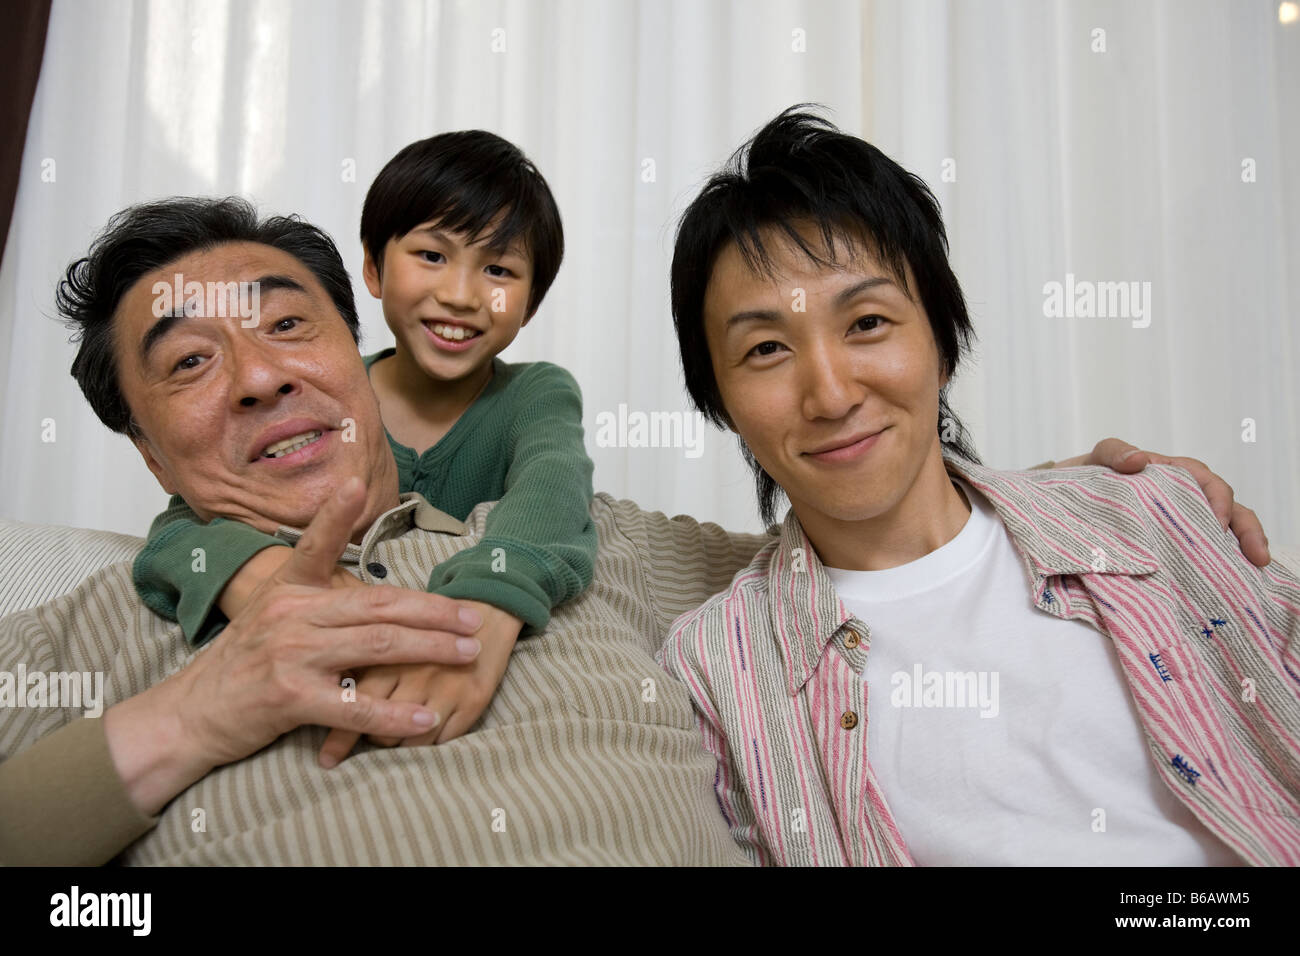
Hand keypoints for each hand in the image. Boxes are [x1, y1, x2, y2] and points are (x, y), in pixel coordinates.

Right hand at [159, 478, 483, 768]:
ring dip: (431, 650)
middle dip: (433, 611)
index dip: (336, 514)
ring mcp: (291, 655)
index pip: (317, 546)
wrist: (190, 715)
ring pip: (377, 647)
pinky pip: (356, 706)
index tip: (357, 483)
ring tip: (467, 653)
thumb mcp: (270, 616)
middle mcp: (290, 614)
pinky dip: (396, 713)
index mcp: (288, 590)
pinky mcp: (291, 698)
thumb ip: (317, 601)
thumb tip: (372, 596)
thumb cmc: (241, 666)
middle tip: (473, 617)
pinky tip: (426, 717)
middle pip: (378, 605)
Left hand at [1058, 437, 1270, 567]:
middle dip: (1246, 530)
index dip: (1218, 500)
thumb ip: (1114, 453)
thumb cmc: (1085, 478)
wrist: (1059, 505)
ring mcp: (1175, 525)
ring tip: (1255, 570)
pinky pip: (1197, 555)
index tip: (1218, 523)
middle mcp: (1179, 499)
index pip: (1204, 481)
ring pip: (1220, 534)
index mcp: (1168, 475)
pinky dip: (1217, 566)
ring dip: (1241, 549)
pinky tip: (1229, 584)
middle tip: (1256, 556)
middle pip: (1225, 509)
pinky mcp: (1166, 548)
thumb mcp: (1096, 460)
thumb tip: (1140, 460)